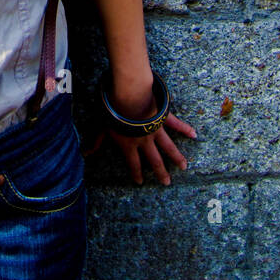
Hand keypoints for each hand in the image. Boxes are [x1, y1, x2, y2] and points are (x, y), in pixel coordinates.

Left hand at [83, 109, 197, 184]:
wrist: (128, 96)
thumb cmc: (113, 112)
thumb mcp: (101, 127)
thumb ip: (96, 141)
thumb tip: (85, 153)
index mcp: (130, 145)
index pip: (134, 163)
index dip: (136, 173)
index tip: (141, 182)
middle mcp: (144, 141)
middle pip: (154, 160)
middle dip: (161, 172)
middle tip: (168, 182)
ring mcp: (155, 130)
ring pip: (168, 147)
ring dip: (176, 157)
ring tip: (184, 166)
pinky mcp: (162, 117)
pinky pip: (176, 124)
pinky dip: (185, 129)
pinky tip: (194, 135)